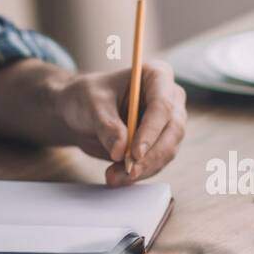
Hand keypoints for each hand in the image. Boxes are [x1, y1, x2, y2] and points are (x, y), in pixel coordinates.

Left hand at [53, 60, 186, 186]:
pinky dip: (140, 173)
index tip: (135, 152)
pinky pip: (157, 162)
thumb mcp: (92, 104)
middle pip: (173, 131)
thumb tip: (120, 150)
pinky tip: (119, 177)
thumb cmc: (87, 96)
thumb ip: (106, 125)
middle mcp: (170, 98)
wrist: (80, 110)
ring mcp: (168, 123)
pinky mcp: (160, 143)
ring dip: (144, 168)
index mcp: (157, 75)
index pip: (163, 104)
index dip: (151, 130)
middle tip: (128, 171)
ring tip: (114, 177)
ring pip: (167, 151)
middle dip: (151, 155)